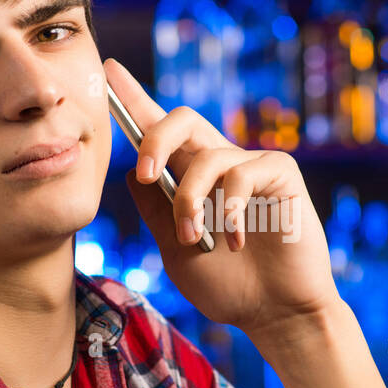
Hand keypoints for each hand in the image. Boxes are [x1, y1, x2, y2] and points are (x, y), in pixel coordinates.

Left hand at [105, 58, 342, 342]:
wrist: (275, 314)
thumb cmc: (228, 286)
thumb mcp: (176, 250)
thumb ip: (156, 210)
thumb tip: (134, 171)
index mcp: (190, 179)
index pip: (159, 131)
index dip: (133, 100)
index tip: (107, 73)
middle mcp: (219, 164)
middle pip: (182, 120)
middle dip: (155, 139)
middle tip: (146, 174)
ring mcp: (251, 167)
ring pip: (207, 157)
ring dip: (191, 201)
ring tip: (195, 239)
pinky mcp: (280, 174)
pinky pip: (243, 173)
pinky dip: (230, 210)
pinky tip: (234, 242)